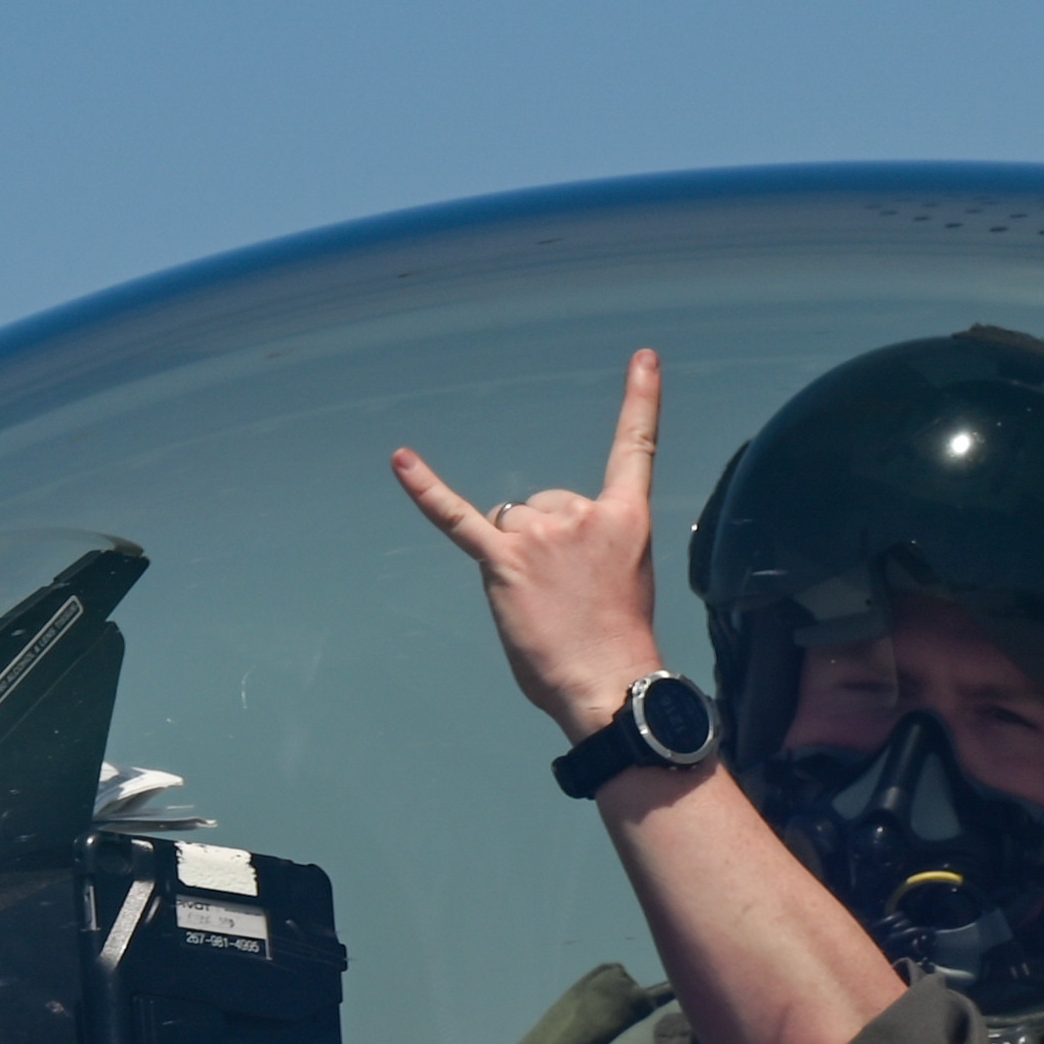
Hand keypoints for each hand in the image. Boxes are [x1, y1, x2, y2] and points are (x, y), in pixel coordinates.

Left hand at [395, 351, 670, 743]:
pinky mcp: (503, 562)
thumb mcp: (625, 580)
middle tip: (566, 597)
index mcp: (625, 519)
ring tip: (541, 604)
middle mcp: (583, 514)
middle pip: (544, 505)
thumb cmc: (617, 646)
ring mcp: (541, 536)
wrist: (610, 686)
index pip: (635, 447)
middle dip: (546, 546)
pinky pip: (456, 518)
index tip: (643, 357)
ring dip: (516, 558)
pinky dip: (425, 490)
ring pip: (511, 522)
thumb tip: (542, 558)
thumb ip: (589, 551)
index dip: (641, 399)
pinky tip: (400, 460)